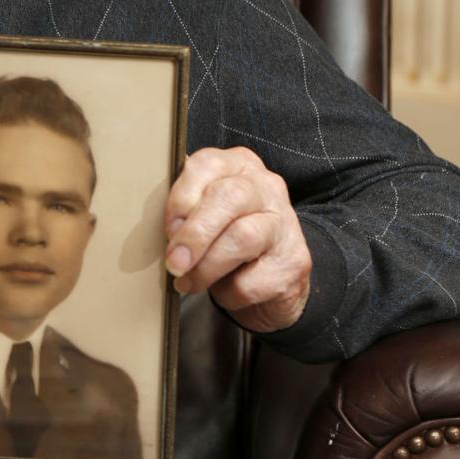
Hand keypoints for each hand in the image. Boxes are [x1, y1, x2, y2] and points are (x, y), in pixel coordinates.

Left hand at [164, 146, 310, 333]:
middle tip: (174, 262)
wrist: (272, 280)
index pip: (207, 164)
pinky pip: (253, 280)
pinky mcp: (295, 262)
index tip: (168, 228)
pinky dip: (229, 293)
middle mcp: (266, 187)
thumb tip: (164, 225)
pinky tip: (226, 291)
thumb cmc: (226, 239)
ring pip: (242, 237)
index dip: (181, 197)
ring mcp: (286, 223)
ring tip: (187, 282)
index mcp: (238, 165)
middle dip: (194, 234)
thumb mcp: (203, 214)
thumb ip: (184, 209)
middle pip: (228, 197)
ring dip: (206, 267)